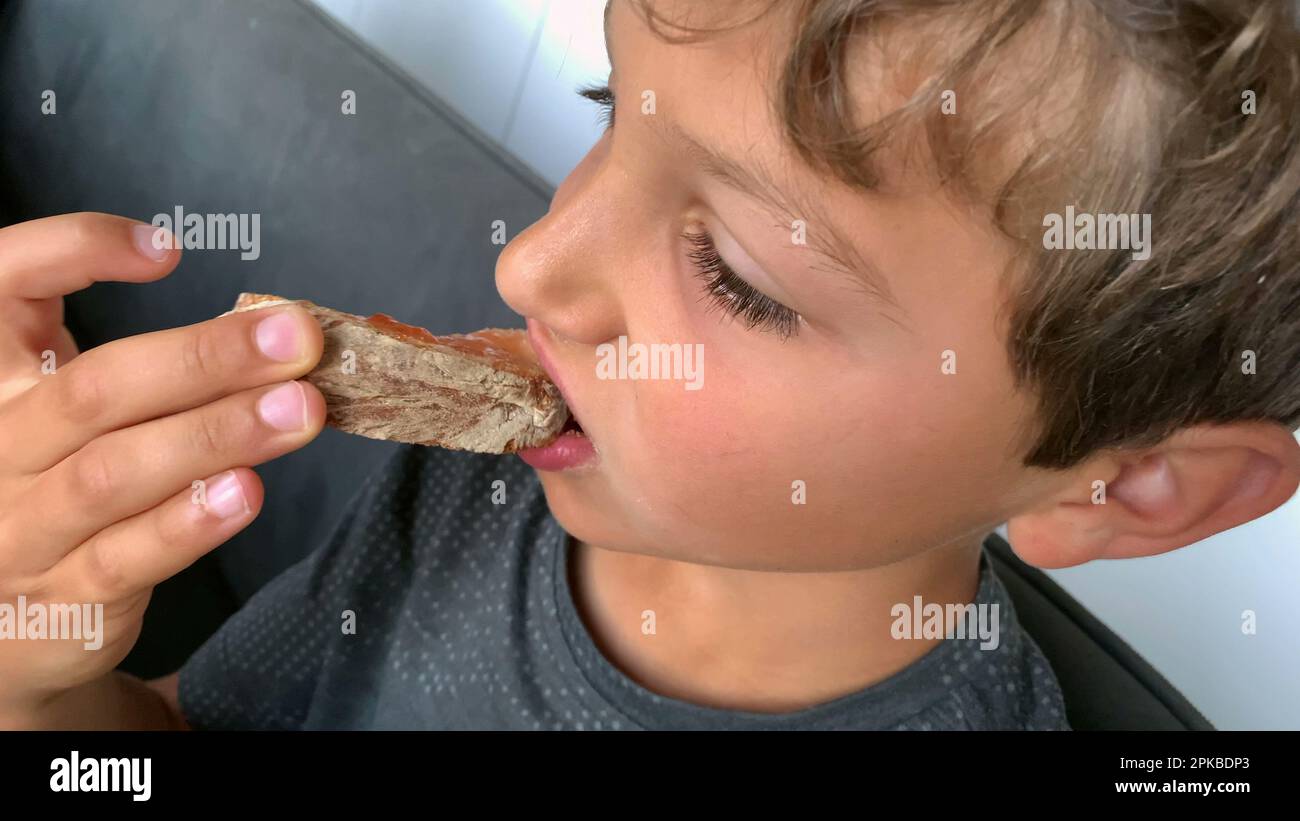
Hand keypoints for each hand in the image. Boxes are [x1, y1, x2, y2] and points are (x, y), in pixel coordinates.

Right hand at [0, 212, 325, 719]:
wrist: (1, 622)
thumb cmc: (52, 485)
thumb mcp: (60, 408)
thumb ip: (141, 362)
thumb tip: (265, 326)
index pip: (5, 285)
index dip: (73, 250)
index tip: (166, 248)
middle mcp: (0, 446)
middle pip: (93, 389)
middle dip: (204, 357)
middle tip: (295, 336)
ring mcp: (27, 527)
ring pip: (116, 472)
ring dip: (217, 434)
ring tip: (300, 408)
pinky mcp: (67, 596)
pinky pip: (128, 556)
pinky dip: (191, 522)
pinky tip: (248, 490)